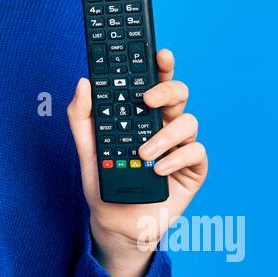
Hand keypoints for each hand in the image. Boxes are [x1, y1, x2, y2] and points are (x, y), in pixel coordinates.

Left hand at [67, 48, 207, 252]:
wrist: (115, 222)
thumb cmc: (104, 182)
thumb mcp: (86, 148)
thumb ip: (82, 116)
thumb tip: (83, 82)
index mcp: (143, 115)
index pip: (155, 83)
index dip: (162, 66)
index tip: (160, 54)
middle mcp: (165, 125)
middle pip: (179, 95)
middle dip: (167, 90)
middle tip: (147, 99)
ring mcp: (180, 146)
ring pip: (189, 122)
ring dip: (164, 134)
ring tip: (143, 153)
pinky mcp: (192, 169)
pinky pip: (196, 153)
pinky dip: (176, 158)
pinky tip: (158, 169)